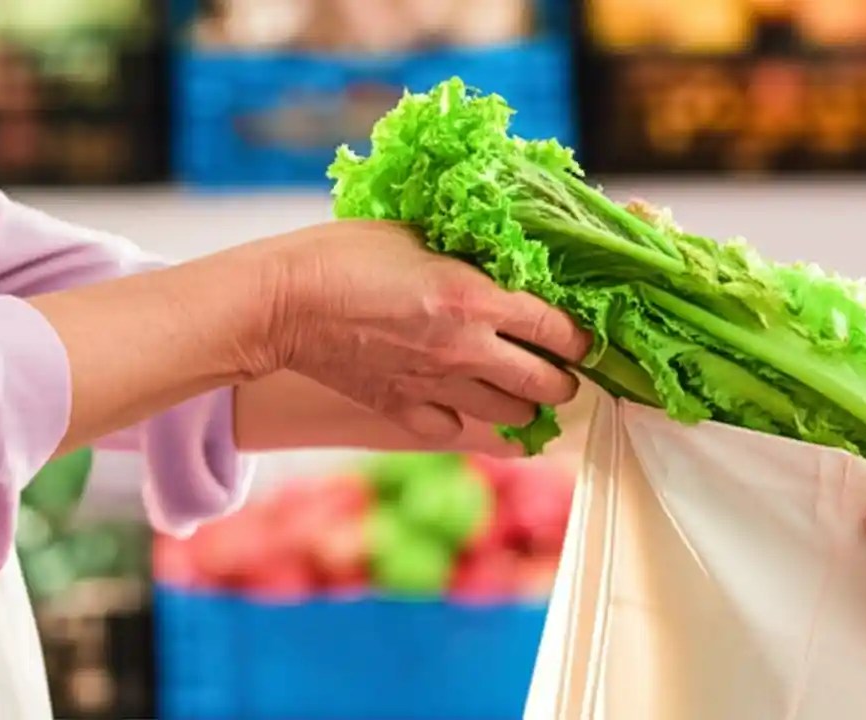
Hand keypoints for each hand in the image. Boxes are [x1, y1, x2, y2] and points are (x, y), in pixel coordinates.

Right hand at [245, 220, 589, 439]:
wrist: (282, 301)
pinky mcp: (403, 410)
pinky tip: (470, 409)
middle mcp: (467, 349)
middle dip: (563, 380)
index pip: (558, 330)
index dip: (581, 338)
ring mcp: (436, 386)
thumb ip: (471, 257)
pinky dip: (472, 425)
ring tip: (521, 391)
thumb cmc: (346, 253)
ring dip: (525, 406)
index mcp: (476, 299)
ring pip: (512, 417)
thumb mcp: (420, 235)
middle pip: (548, 385)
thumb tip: (512, 265)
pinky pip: (459, 433)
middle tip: (559, 369)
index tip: (583, 337)